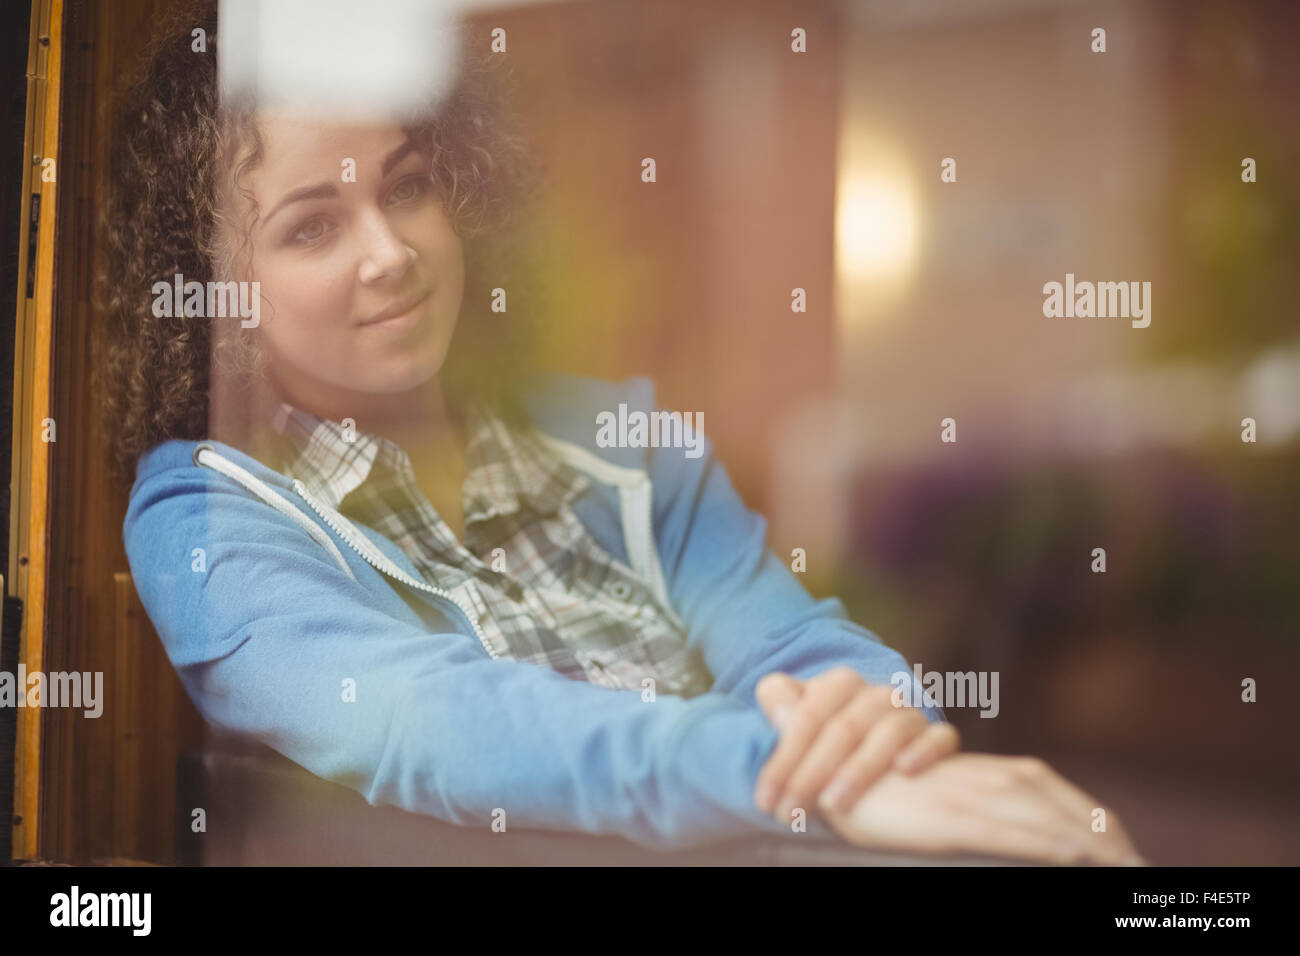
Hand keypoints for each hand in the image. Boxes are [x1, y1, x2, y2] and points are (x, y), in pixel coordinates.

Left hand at [753, 667, 959, 820]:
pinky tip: (904, 770)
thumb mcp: (803, 731)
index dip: (783, 757)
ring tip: (832, 805)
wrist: (883, 762)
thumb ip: (785, 712)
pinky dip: (923, 750)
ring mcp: (909, 713)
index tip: (765, 799)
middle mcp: (875, 694)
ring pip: (889, 732)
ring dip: (859, 769)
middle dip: (810, 774)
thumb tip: (778, 712)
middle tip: (789, 813)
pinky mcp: (938, 736)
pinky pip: (939, 738)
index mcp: (839, 685)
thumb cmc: (831, 749)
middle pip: (843, 728)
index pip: (808, 715)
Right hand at [820, 752, 1145, 864]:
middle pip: (1058, 800)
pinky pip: (1007, 831)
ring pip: (1043, 814)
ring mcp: (966, 795)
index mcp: (978, 773)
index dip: (1089, 817)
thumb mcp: (928, 797)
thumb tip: (1005, 824)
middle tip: (1142, 865)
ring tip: (1123, 863)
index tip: (1123, 846)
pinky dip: (1045, 842)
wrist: (825, 769)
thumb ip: (965, 804)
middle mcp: (980, 778)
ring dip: (1088, 839)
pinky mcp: (949, 817)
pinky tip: (1074, 856)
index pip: (1048, 789)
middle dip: (1103, 833)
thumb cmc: (875, 790)